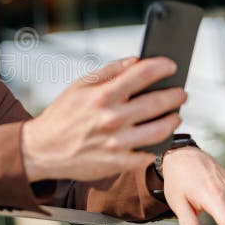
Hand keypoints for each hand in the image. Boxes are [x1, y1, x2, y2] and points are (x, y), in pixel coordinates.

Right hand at [22, 56, 186, 181]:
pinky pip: (148, 155)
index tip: (172, 65)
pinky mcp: (117, 163)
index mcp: (102, 95)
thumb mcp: (79, 86)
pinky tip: (157, 138)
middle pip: (158, 103)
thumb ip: (108, 72)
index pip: (142, 74)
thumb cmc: (62, 115)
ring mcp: (116, 143)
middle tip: (181, 93)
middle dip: (175, 95)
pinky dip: (156, 146)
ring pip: (160, 131)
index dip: (163, 67)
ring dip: (172, 121)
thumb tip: (136, 61)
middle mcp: (112, 118)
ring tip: (174, 116)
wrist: (42, 150)